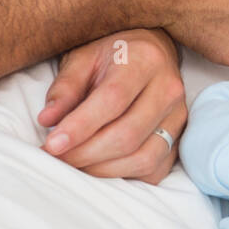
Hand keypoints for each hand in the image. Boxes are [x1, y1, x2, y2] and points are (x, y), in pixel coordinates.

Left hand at [38, 28, 184, 183]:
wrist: (151, 53)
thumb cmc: (112, 56)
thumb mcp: (83, 59)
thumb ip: (66, 88)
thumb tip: (48, 121)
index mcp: (144, 60)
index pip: (113, 100)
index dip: (81, 127)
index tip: (52, 145)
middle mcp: (168, 89)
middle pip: (128, 134)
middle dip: (86, 154)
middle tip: (58, 158)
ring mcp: (178, 116)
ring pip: (144, 157)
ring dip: (104, 169)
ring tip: (77, 164)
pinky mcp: (180, 137)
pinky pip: (155, 169)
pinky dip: (125, 175)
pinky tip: (103, 165)